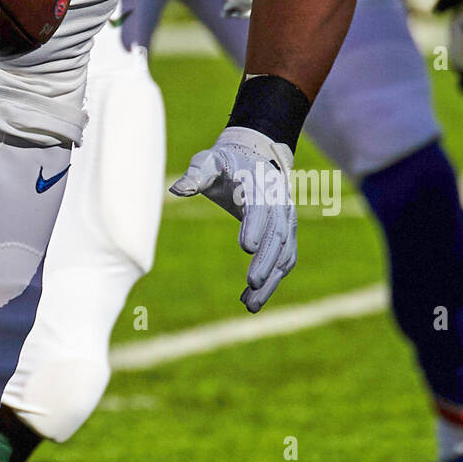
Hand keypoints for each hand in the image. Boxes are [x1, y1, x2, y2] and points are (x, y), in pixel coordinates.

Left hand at [170, 126, 296, 311]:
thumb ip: (195, 174)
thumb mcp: (208, 161)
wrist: (254, 156)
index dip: (255, 225)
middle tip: (251, 284)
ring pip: (285, 252)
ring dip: (271, 279)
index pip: (260, 206)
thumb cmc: (225, 162)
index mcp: (258, 183)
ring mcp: (286, 218)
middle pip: (277, 233)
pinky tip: (252, 299)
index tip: (246, 247)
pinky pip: (284, 259)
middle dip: (265, 260)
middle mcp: (279, 202)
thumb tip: (176, 189)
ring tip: (250, 305)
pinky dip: (273, 280)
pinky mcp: (286, 232)